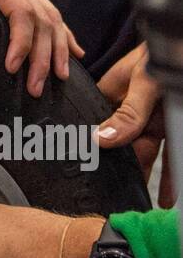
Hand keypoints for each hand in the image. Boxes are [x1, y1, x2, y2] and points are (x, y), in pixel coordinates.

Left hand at [0, 0, 83, 96]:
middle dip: (43, 57)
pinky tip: (75, 53)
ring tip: (58, 81)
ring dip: (57, 50)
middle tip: (35, 90)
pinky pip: (48, 12)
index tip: (12, 68)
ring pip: (51, 18)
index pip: (20, 11)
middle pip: (41, 20)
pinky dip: (64, 34)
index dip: (21, 41)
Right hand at [96, 43, 173, 205]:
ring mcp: (152, 119)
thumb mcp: (146, 82)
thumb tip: (100, 139)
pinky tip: (166, 197)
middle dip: (120, 169)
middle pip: (121, 145)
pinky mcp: (170, 126)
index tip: (87, 172)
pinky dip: (168, 176)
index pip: (95, 123)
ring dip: (144, 176)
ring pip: (145, 153)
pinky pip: (168, 154)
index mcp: (113, 92)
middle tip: (114, 196)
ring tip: (138, 203)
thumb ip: (127, 112)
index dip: (91, 147)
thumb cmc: (169, 53)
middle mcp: (131, 108)